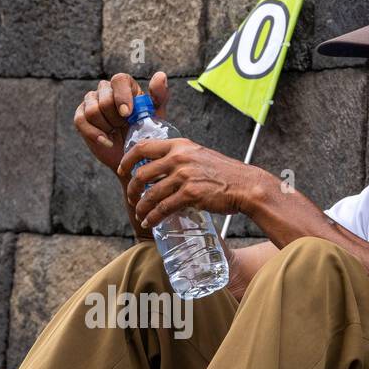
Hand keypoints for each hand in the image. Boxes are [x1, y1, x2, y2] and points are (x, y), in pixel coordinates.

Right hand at [73, 71, 169, 175]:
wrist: (131, 155)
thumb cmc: (145, 131)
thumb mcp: (156, 115)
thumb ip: (160, 95)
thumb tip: (160, 75)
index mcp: (125, 85)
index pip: (119, 80)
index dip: (122, 97)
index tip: (127, 114)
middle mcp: (106, 89)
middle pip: (104, 99)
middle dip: (115, 119)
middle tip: (124, 127)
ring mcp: (91, 102)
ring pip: (92, 111)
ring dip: (106, 127)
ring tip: (115, 133)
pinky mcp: (81, 116)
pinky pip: (80, 121)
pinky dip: (94, 134)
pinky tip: (107, 142)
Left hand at [118, 137, 273, 230]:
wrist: (246, 185)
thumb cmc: (225, 173)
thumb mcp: (200, 156)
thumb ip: (181, 158)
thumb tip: (163, 167)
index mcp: (180, 145)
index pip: (143, 147)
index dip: (128, 159)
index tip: (123, 170)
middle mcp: (180, 158)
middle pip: (142, 173)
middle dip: (132, 188)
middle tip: (131, 197)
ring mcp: (184, 176)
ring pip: (151, 194)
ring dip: (141, 207)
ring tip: (140, 215)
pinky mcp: (190, 194)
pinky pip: (163, 208)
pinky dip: (153, 217)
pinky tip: (149, 222)